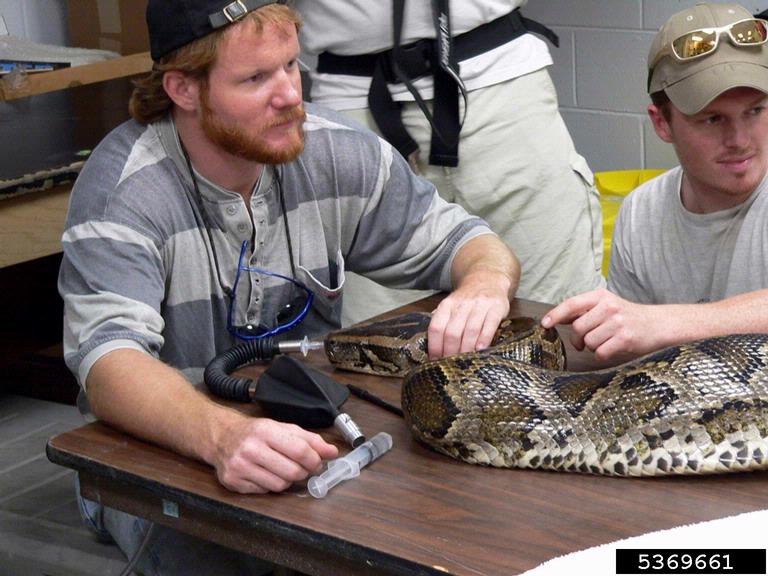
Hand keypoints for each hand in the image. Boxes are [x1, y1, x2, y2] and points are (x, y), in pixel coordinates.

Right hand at [213, 417, 337, 493]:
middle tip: (301, 467)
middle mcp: (251, 448)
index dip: (315, 460)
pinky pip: (264, 492)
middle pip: (292, 472)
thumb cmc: (256, 433)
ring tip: (281, 469)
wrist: (222, 437)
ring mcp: (240, 467)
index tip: (317, 462)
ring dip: (287, 481)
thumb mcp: (284, 429)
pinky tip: (265, 474)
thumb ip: (310, 440)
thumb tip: (332, 452)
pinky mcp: (233, 482)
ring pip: (279, 486)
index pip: (300, 451)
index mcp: (266, 430)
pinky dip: (270, 485)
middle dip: (302, 472)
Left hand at [427, 270, 510, 358]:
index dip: (434, 346)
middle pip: (452, 332)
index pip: (436, 327)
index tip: (434, 360)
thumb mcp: (450, 306)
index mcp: (447, 305)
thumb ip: (441, 322)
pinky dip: (483, 340)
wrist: (488, 280)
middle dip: (449, 352)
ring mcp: (480, 305)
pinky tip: (480, 350)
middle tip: (450, 364)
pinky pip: (489, 326)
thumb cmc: (467, 299)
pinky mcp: (497, 308)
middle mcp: (462, 304)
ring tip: (463, 362)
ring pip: (470, 331)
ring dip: (466, 349)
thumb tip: (430, 346)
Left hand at [541, 288, 667, 360]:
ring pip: (588, 342)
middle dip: (578, 339)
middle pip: (577, 328)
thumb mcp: (607, 306)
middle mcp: (608, 307)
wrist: (659, 324)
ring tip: (605, 342)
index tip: (545, 324)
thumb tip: (555, 318)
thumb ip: (584, 311)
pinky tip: (611, 349)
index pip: (571, 304)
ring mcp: (617, 322)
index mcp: (601, 296)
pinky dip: (602, 355)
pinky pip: (600, 353)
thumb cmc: (629, 317)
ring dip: (593, 347)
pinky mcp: (625, 339)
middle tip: (585, 342)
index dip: (555, 314)